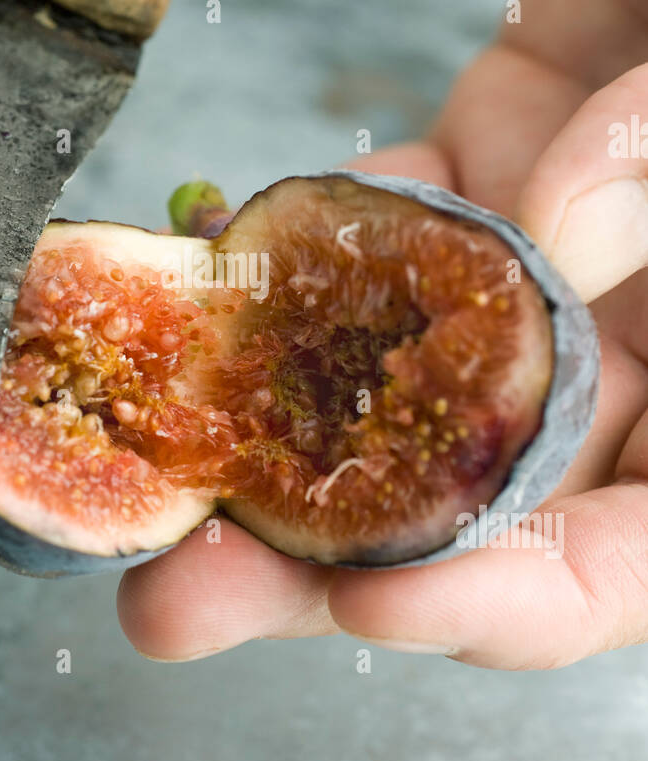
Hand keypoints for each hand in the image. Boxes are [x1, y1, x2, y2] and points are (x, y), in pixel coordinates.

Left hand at [118, 0, 647, 669]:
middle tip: (188, 598)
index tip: (382, 607)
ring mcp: (566, 253)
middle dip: (330, 548)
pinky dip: (318, 241)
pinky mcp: (497, 153)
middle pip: (483, 493)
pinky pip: (392, 217)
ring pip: (409, 368)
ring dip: (277, 418)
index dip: (517, 599)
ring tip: (160, 460)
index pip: (634, 556)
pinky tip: (234, 275)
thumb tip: (550, 237)